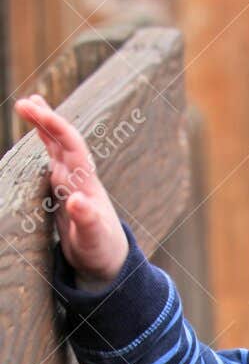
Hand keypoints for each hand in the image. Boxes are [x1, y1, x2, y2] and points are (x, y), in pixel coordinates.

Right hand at [14, 93, 128, 286]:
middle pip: (62, 140)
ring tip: (29, 106)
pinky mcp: (63, 192)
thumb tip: (75, 200)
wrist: (109, 261)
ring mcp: (70, 184)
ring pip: (56, 148)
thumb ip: (87, 219)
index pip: (70, 145)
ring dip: (44, 127)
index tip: (34, 108)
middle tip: (25, 102)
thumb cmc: (103, 251)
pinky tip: (37, 138)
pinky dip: (43, 146)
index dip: (53, 125)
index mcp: (85, 183)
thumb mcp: (93, 238)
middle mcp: (78, 178)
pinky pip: (50, 162)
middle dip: (45, 120)